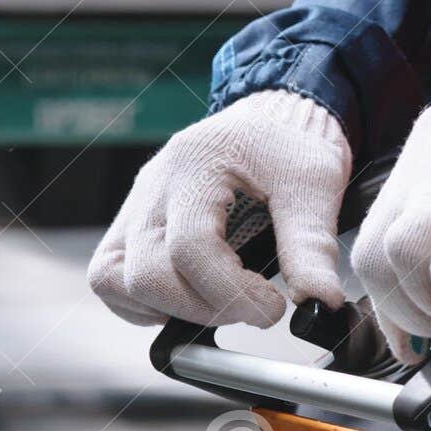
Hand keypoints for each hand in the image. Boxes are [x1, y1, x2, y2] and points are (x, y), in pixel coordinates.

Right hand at [88, 90, 349, 326]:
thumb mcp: (314, 184)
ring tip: (222, 302)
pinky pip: (109, 279)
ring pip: (114, 279)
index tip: (274, 308)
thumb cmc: (288, 147)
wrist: (268, 121)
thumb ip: (312, 244)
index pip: (191, 247)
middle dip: (203, 307)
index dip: (231, 293)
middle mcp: (153, 186)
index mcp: (196, 164)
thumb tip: (321, 301)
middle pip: (145, 272)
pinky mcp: (128, 228)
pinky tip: (192, 298)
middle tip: (253, 308)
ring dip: (170, 309)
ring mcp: (134, 208)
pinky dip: (144, 303)